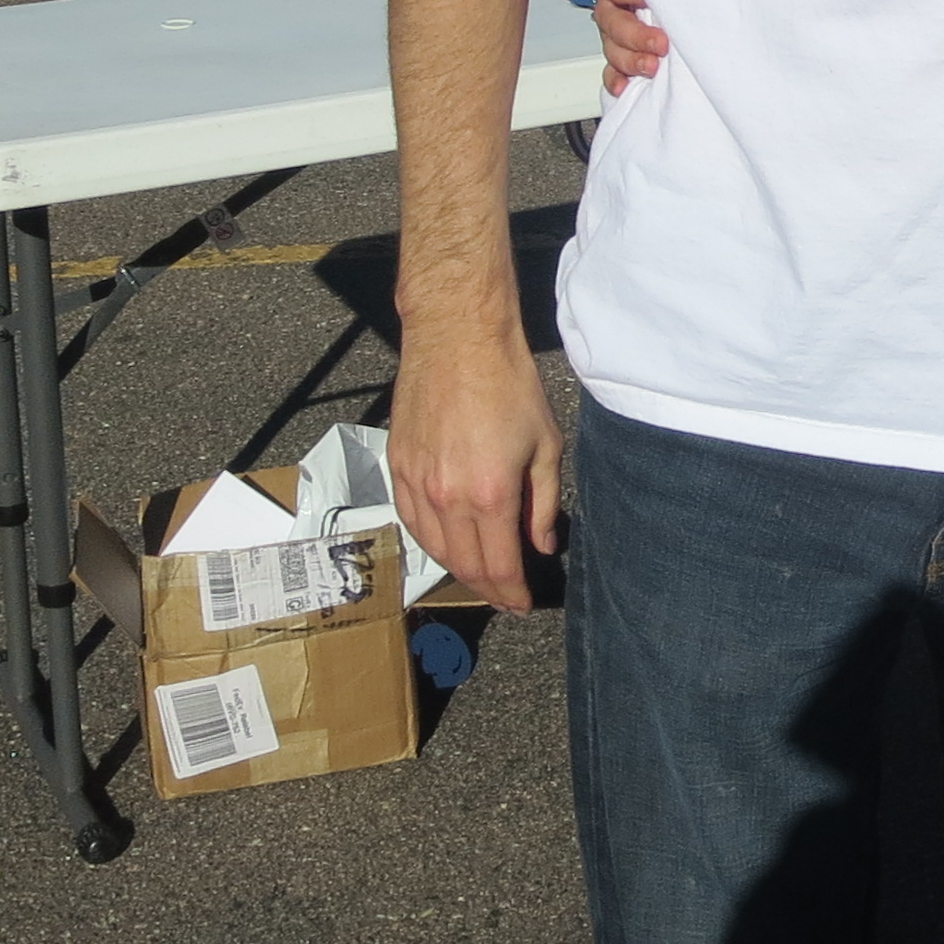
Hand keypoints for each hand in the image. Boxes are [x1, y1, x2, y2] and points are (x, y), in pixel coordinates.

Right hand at [388, 323, 562, 613]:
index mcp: (490, 493)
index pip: (499, 565)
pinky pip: (410, 520)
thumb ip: (544, 502)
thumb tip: (541, 544)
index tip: (524, 603)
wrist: (458, 339)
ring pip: (434, 548)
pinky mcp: (398, 466)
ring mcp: (416, 483)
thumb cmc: (510, 384)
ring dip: (458, 570)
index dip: (512, 592)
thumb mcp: (546, 444)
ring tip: (481, 576)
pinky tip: (446, 544)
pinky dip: (430, 542)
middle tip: (505, 597)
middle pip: (464, 565)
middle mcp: (447, 497)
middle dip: (488, 589)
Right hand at [594, 0, 671, 96]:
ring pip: (612, 47)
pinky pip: (611, 70)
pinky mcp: (622, 55)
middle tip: (661, 44)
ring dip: (630, 60)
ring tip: (651, 67)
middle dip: (636, 36)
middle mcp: (616, 4)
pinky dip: (616, 78)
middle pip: (612, 20)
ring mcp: (615, 31)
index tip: (650, 3)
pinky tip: (624, 85)